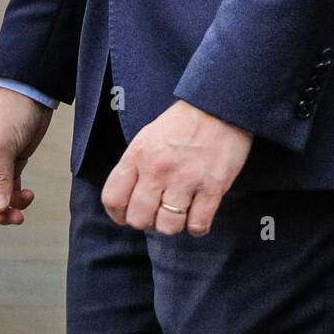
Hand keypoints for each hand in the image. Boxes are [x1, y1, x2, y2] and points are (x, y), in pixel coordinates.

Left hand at [101, 101, 252, 237]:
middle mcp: (158, 169)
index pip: (113, 198)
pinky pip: (198, 225)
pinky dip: (197, 227)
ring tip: (179, 212)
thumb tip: (129, 201)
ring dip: (173, 224)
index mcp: (138, 154)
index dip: (118, 214)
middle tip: (157, 212)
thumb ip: (135, 166)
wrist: (220, 105)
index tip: (128, 214)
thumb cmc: (183, 123)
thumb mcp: (148, 136)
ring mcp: (186, 179)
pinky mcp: (213, 187)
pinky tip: (198, 215)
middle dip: (147, 222)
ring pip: (167, 227)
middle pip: (138, 219)